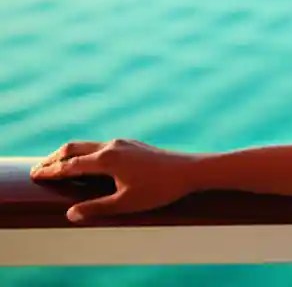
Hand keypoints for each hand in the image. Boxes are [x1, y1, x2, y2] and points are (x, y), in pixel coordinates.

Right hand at [29, 139, 197, 222]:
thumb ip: (97, 208)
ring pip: (89, 145)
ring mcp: (123, 143)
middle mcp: (112, 146)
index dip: (50, 171)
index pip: (70, 165)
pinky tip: (89, 162)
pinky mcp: (133, 145)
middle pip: (75, 148)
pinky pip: (101, 146)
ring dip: (70, 154)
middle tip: (40, 168)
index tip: (35, 175)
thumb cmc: (160, 189)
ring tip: (59, 164)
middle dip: (55, 158)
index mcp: (106, 159)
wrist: (191, 170)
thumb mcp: (126, 203)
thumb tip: (71, 214)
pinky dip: (86, 152)